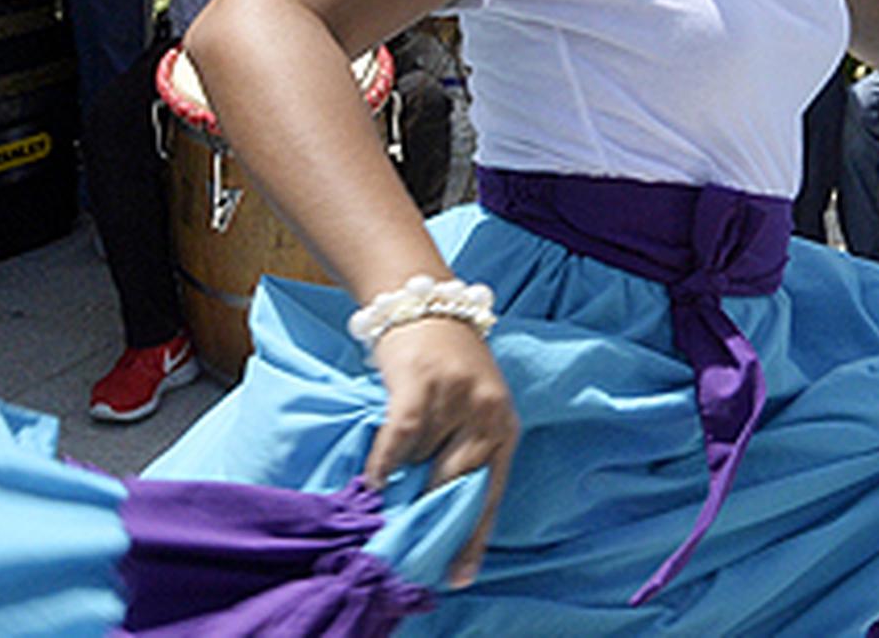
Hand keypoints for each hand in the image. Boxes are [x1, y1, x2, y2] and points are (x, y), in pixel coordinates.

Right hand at [364, 315, 518, 587]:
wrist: (424, 303)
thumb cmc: (446, 364)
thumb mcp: (473, 408)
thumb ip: (463, 452)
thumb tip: (435, 510)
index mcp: (504, 426)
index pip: (492, 493)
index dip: (474, 537)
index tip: (460, 575)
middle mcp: (486, 414)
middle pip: (458, 485)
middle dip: (433, 518)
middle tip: (409, 543)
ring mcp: (456, 400)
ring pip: (423, 463)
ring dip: (402, 483)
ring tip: (384, 503)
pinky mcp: (421, 387)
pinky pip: (400, 441)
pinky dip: (384, 465)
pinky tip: (374, 483)